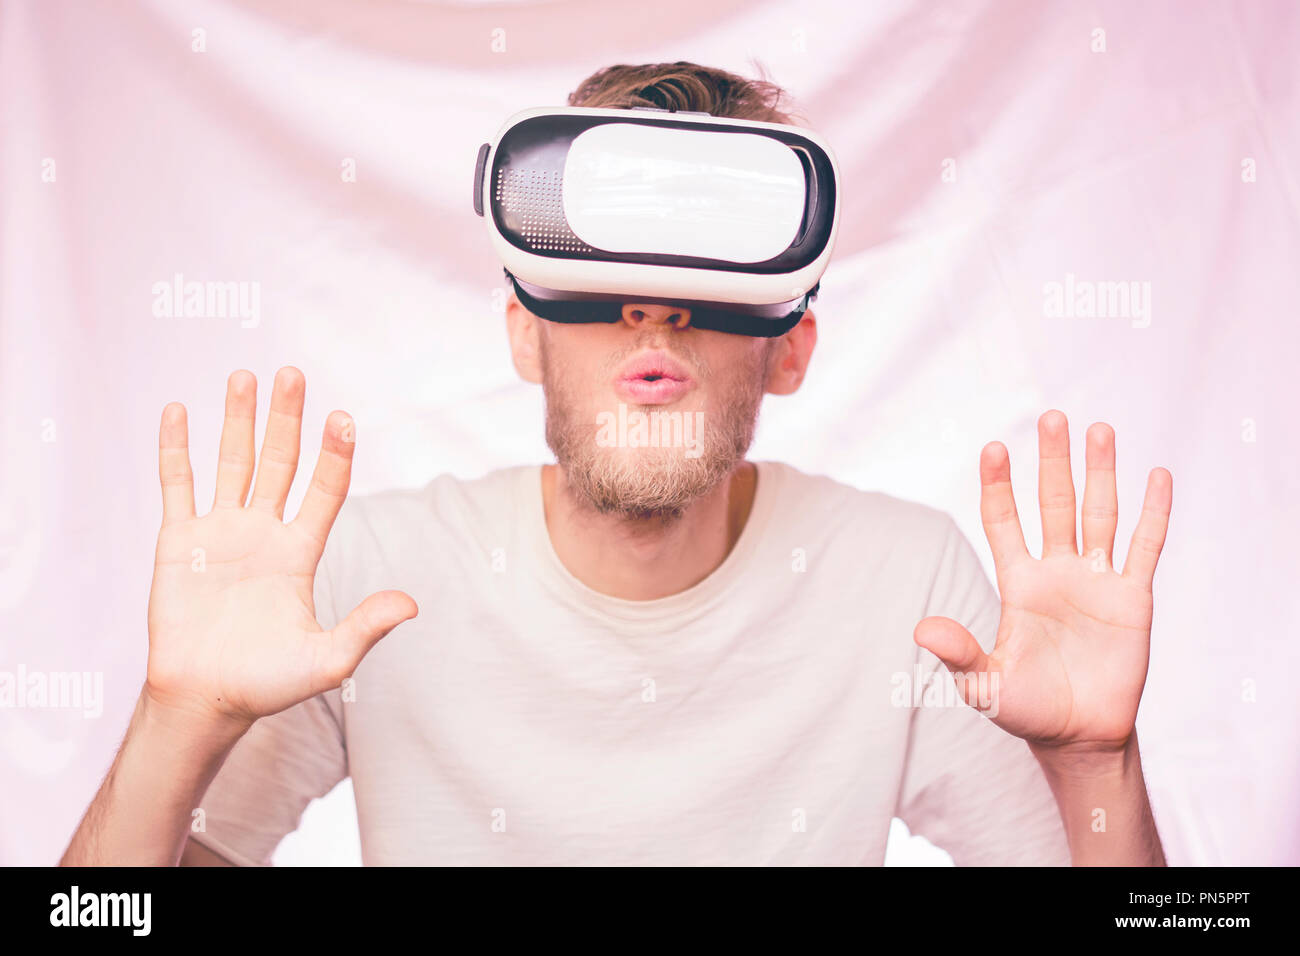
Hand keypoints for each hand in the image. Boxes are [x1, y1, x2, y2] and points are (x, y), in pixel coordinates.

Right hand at [144, 367, 417, 730]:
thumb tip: (412, 604)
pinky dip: (176, 448)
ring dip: (237, 420)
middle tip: (293, 373)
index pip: (324, 490)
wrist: (205, 700)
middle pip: (280, 462)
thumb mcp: (327, 660)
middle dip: (287, 419)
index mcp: (300, 552)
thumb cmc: (267, 685)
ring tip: (245, 376)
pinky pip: (177, 485)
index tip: (342, 418)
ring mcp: (220, 532)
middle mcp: (264, 533)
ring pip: (232, 463)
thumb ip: (365, 628)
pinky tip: (180, 410)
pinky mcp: (177, 541)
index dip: (334, 455)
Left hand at [914, 410, 1170, 753]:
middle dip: (1052, 462)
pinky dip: (1153, 513)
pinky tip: (1157, 476)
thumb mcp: (985, 685)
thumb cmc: (1026, 710)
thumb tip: (920, 631)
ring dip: (1100, 473)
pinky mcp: (1132, 600)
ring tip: (1098, 428)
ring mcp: (1096, 582)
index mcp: (1018, 584)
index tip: (992, 448)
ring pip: (1098, 515)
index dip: (998, 487)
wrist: (1078, 737)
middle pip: (1054, 504)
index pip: (1004, 523)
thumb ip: (959, 655)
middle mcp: (1056, 572)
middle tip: (1051, 417)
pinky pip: (1146, 548)